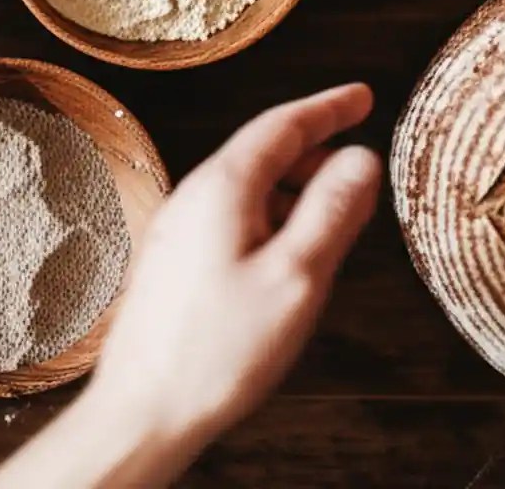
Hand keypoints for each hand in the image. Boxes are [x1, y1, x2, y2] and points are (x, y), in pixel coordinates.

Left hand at [0, 85, 380, 488]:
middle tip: (358, 168)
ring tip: (333, 219)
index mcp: (223, 188)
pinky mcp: (174, 263)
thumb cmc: (218, 350)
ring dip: (293, 191)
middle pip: (261, 154)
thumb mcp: (297, 276)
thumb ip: (333, 211)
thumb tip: (360, 159)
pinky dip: (268, 220)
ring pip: (247, 190)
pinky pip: (230, 220)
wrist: (144, 409)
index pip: (282, 125)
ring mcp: (178, 231)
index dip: (327, 108)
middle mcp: (192, 198)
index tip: (361, 96)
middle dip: (314, 152)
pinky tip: (287, 255)